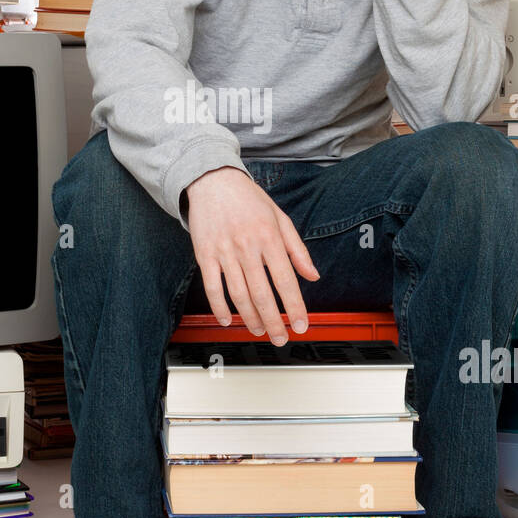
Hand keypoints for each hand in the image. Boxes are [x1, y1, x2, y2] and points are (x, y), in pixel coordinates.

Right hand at [184, 167, 319, 344]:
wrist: (212, 180)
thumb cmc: (247, 199)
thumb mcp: (280, 218)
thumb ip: (297, 249)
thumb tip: (312, 275)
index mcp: (269, 237)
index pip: (286, 279)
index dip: (295, 306)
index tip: (301, 324)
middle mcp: (247, 245)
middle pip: (262, 293)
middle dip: (274, 321)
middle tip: (281, 337)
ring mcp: (224, 251)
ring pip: (238, 294)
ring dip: (250, 318)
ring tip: (259, 330)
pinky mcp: (205, 254)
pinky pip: (212, 287)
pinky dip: (219, 307)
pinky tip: (227, 319)